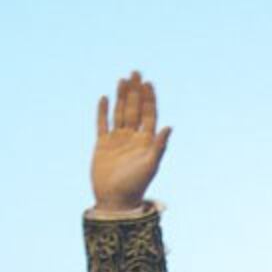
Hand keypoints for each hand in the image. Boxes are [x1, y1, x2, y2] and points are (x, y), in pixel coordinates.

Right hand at [91, 71, 171, 212]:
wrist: (115, 200)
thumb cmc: (136, 185)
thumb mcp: (151, 165)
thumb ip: (159, 145)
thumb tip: (169, 126)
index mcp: (146, 141)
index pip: (148, 114)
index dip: (149, 98)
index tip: (148, 82)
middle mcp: (133, 137)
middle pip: (134, 108)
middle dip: (135, 91)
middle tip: (136, 72)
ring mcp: (118, 140)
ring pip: (119, 112)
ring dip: (121, 96)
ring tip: (122, 79)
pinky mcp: (103, 144)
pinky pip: (102, 124)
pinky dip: (103, 111)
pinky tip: (104, 98)